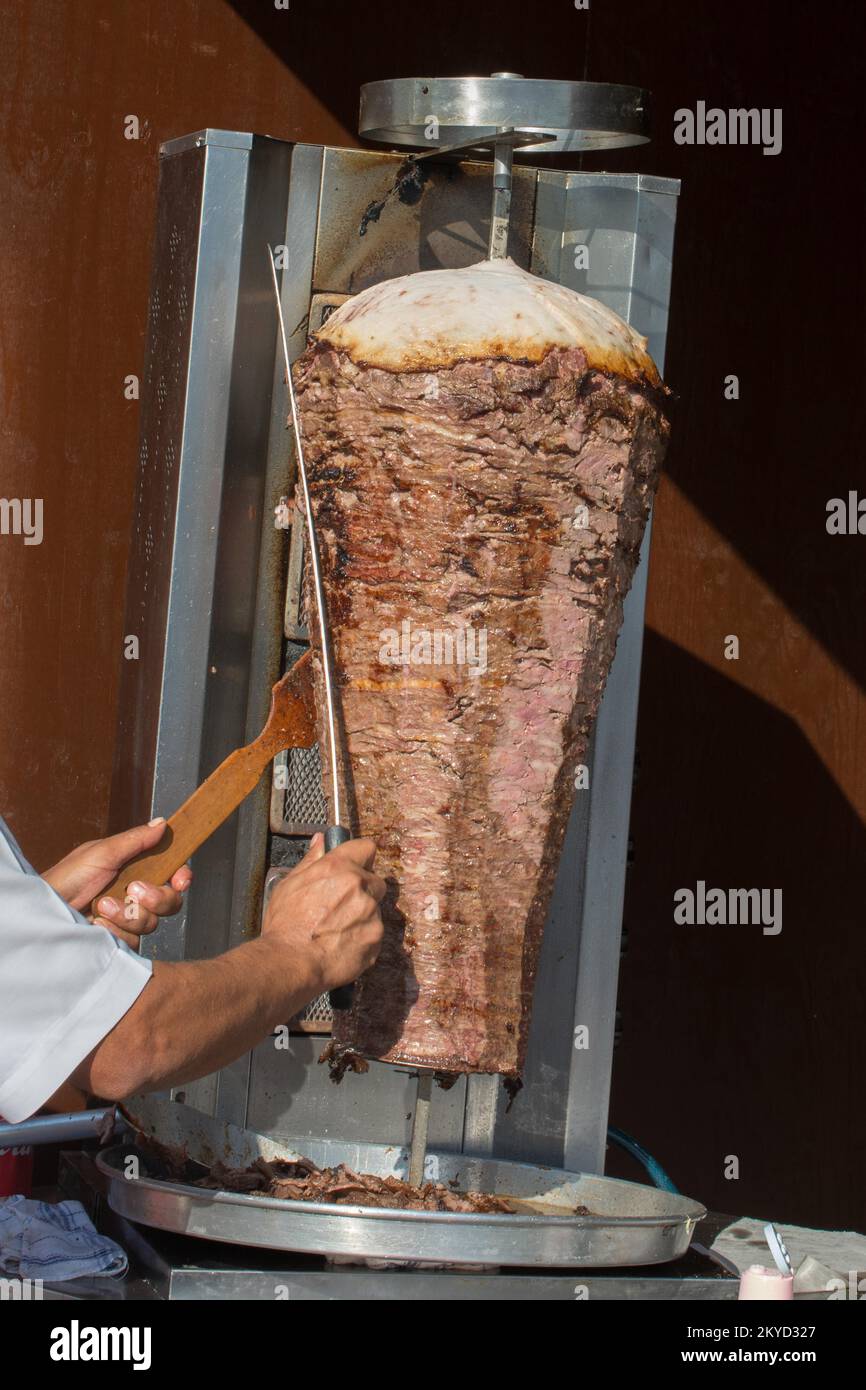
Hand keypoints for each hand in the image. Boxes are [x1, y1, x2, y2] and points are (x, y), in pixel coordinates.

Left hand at [42, 819, 191, 948]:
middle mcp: (135, 895)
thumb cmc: (67, 877)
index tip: (180, 879)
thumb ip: (135, 840)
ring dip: (126, 914)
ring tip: (101, 905)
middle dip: (156, 897)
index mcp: (136, 870)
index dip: (182, 877)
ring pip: (151, 922)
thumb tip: (162, 823)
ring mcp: (128, 918)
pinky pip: (133, 940)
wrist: (46, 909)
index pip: (172, 874)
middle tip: (134, 891)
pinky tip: (96, 924)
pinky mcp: (118, 939)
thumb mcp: (102, 853)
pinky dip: (114, 931)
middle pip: (170, 901)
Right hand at [262, 834, 384, 993]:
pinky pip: (374, 934)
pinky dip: (363, 938)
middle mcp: (360, 886)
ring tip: (336, 930)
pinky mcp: (376, 938)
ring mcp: (371, 913)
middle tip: (341, 906)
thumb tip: (320, 841)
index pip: (366, 848)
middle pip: (375, 881)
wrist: (291, 962)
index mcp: (339, 867)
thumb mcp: (289, 884)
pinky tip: (342, 945)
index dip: (360, 857)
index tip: (356, 865)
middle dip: (363, 891)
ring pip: (375, 909)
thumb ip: (311, 860)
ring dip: (362, 916)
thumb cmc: (285, 925)